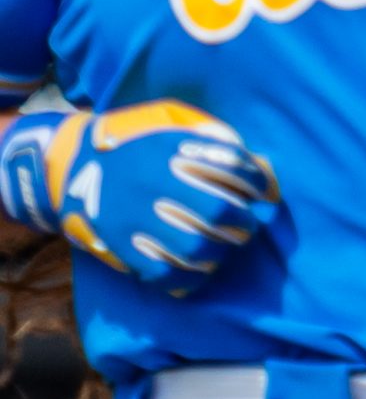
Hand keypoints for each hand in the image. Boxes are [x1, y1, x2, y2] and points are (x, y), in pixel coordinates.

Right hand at [0, 103, 279, 296]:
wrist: (67, 164)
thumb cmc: (134, 142)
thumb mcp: (168, 120)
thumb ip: (210, 134)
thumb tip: (257, 163)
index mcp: (170, 149)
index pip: (233, 166)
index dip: (259, 182)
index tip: (265, 192)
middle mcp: (154, 184)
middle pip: (219, 212)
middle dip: (244, 222)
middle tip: (246, 225)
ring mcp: (137, 218)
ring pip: (196, 248)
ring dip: (221, 252)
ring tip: (224, 248)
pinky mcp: (122, 246)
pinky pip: (164, 274)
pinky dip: (189, 279)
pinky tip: (199, 271)